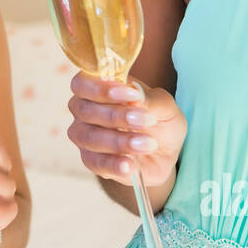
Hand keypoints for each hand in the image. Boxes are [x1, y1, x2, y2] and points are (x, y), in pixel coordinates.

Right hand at [66, 73, 186, 186]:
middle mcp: (84, 110)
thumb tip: (135, 96)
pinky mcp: (91, 161)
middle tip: (146, 120)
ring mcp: (85, 137)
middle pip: (85, 110)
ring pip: (89, 137)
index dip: (102, 88)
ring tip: (148, 144)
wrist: (164, 153)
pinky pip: (95, 163)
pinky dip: (113, 164)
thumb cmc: (159, 120)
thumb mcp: (165, 107)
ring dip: (119, 141)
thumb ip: (151, 100)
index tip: (132, 95)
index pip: (83, 83)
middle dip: (116, 115)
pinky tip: (131, 165)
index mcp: (96, 87)